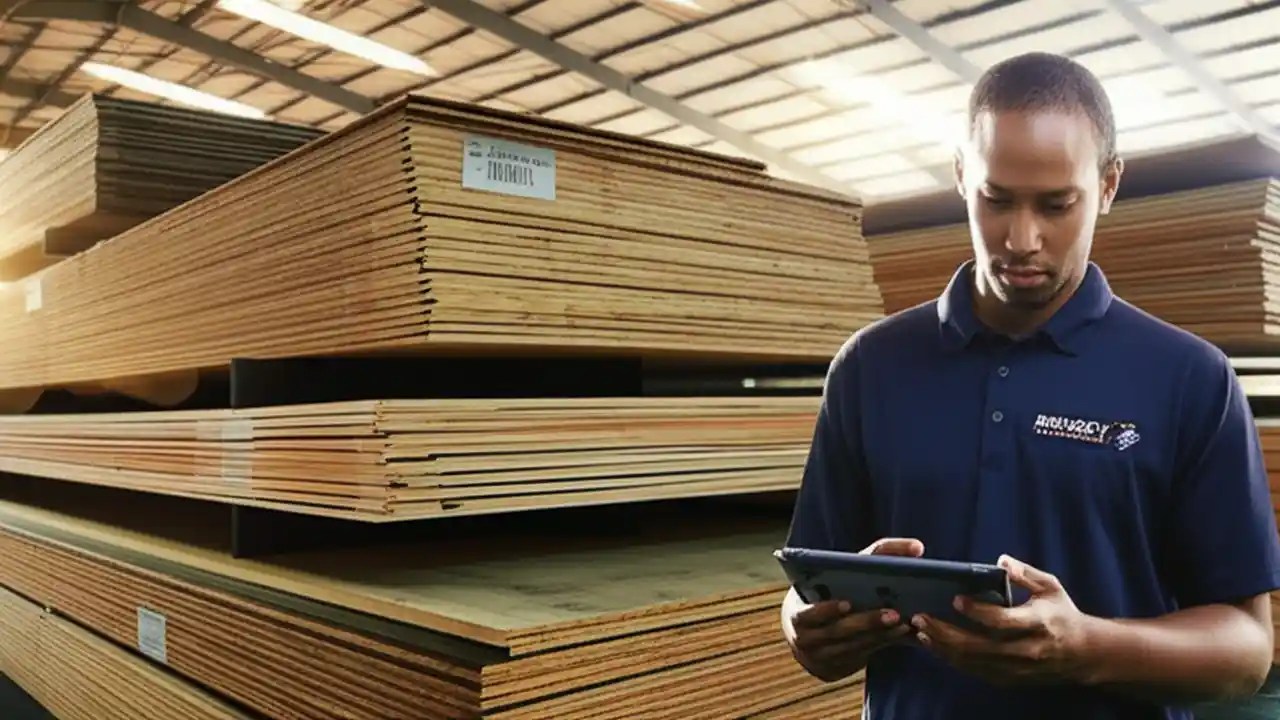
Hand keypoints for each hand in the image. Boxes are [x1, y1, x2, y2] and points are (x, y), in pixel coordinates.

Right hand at [785, 538, 924, 680]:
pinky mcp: (832, 669)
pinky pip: (860, 656)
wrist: (805, 632)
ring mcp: (818, 656)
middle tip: (894, 613)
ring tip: (903, 623)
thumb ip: (876, 555)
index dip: (827, 609)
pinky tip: (901, 634)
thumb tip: (917, 546)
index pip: (809, 612)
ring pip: (852, 645)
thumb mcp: (837, 574)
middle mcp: (804, 637)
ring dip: (879, 634)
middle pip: (839, 631)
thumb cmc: (828, 593)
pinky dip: (881, 643)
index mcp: (798, 612)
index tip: (848, 603)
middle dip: (867, 622)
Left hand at [911, 554, 1092, 686]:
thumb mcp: (1050, 586)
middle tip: (921, 617)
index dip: (977, 612)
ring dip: (942, 648)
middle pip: (979, 646)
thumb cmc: (1062, 613)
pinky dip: (951, 659)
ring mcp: (1016, 668)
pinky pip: (974, 671)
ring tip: (920, 631)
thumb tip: (1001, 560)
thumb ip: (1025, 573)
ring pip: (972, 662)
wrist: (1082, 654)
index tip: (956, 599)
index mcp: (1038, 623)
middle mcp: (1025, 649)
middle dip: (946, 633)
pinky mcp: (1008, 678)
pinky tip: (934, 646)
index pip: (1002, 621)